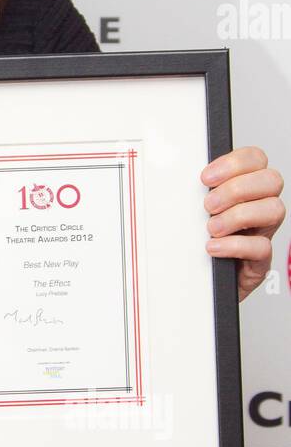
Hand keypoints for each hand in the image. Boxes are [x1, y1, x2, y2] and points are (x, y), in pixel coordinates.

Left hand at [201, 146, 285, 300]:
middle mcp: (259, 208)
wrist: (197, 287)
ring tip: (212, 228)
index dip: (234, 163)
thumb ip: (192, 194)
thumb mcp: (191, 213)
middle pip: (272, 180)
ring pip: (274, 210)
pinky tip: (213, 247)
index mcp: (245, 189)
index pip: (256, 159)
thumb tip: (173, 180)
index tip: (206, 178)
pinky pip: (262, 247)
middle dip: (237, 189)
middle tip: (208, 205)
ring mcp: (262, 233)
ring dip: (238, 215)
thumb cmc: (196, 245)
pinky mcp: (259, 262)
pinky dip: (235, 245)